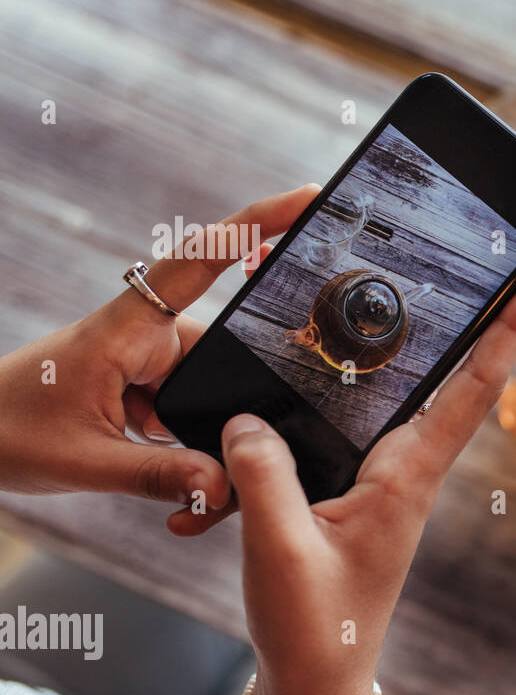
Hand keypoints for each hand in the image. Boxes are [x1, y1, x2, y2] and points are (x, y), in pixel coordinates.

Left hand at [0, 185, 319, 510]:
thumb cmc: (4, 433)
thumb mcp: (83, 462)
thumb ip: (159, 476)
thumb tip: (226, 486)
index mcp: (127, 328)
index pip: (200, 260)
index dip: (256, 223)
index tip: (307, 198)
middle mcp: (145, 336)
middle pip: (227, 357)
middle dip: (235, 412)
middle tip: (231, 467)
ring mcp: (147, 362)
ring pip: (212, 395)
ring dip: (204, 443)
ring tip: (189, 496)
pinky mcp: (145, 387)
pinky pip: (191, 413)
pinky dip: (189, 453)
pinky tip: (178, 487)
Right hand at [218, 263, 515, 694]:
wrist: (318, 681)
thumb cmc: (313, 626)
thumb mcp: (280, 548)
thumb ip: (264, 476)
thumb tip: (247, 418)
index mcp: (408, 477)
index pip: (475, 386)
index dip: (510, 326)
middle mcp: (409, 470)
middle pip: (458, 379)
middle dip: (484, 317)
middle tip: (496, 258)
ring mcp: (389, 480)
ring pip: (415, 398)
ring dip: (430, 347)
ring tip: (436, 290)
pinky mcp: (361, 491)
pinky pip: (368, 424)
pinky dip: (362, 387)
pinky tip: (342, 368)